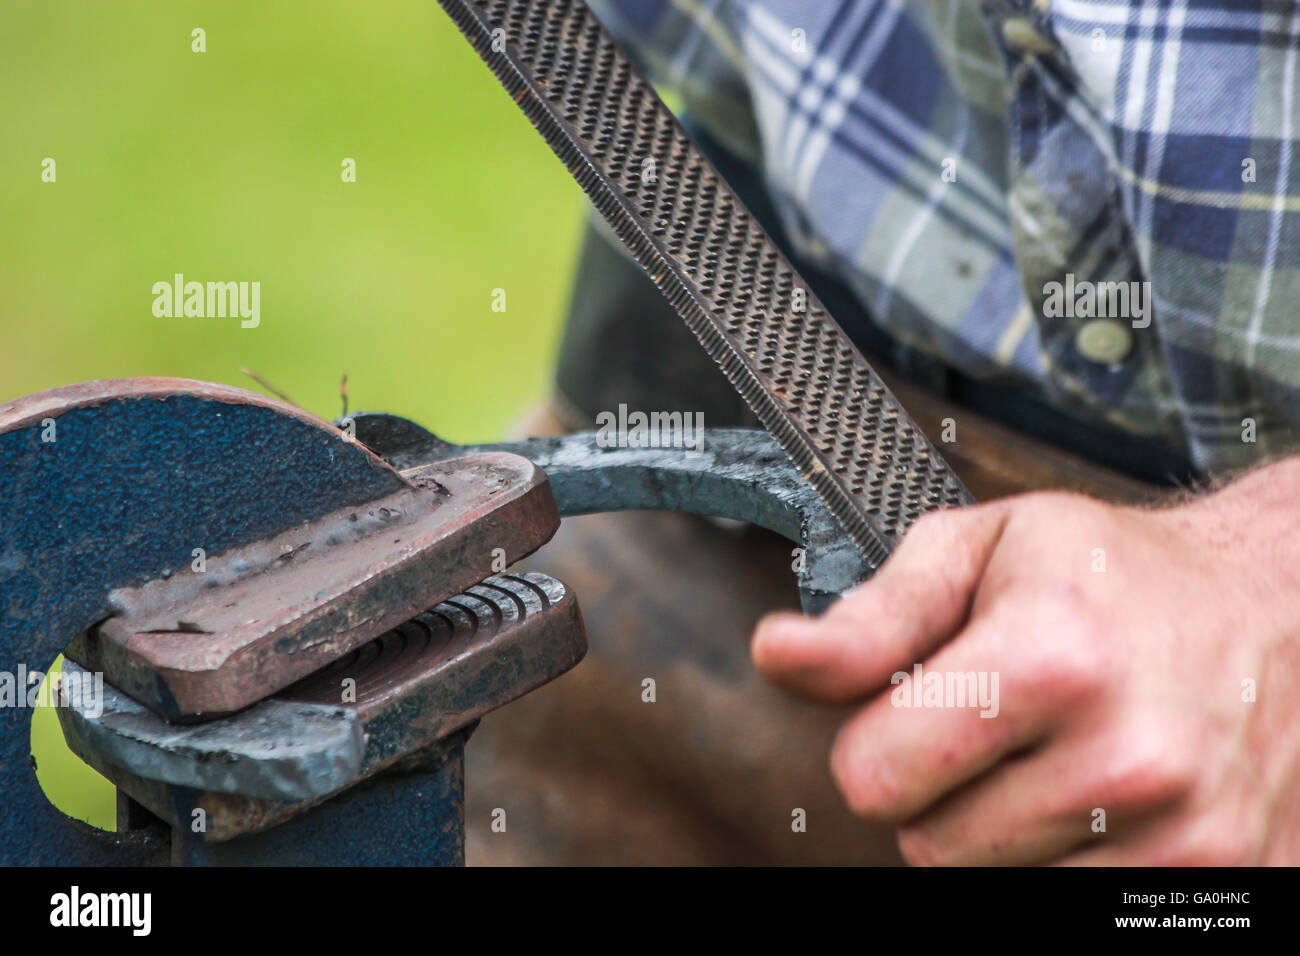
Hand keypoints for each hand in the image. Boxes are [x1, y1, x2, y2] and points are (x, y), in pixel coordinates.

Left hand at [752, 459, 1299, 863]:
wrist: (1274, 604)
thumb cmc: (1107, 570)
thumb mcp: (978, 549)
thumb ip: (870, 616)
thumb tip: (776, 655)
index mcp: (1053, 658)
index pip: (874, 779)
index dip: (874, 741)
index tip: (914, 703)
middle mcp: (1131, 757)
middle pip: (933, 850)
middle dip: (940, 791)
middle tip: (997, 723)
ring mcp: (1188, 837)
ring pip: (1001, 890)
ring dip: (1006, 832)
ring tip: (1055, 751)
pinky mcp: (1225, 883)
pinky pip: (1077, 910)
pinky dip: (1069, 861)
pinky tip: (1100, 793)